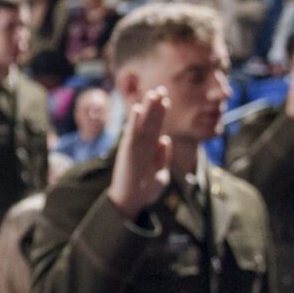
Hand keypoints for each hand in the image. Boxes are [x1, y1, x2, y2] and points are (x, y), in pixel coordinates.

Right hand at [106, 87, 171, 219]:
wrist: (130, 203)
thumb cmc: (145, 190)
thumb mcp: (160, 174)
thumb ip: (163, 158)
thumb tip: (165, 140)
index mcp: (149, 150)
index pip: (156, 127)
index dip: (161, 113)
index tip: (166, 99)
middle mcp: (141, 146)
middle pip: (149, 122)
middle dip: (155, 106)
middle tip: (160, 89)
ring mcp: (134, 148)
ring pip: (142, 124)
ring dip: (147, 108)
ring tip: (153, 93)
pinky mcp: (127, 153)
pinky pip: (131, 135)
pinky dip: (134, 122)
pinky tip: (137, 109)